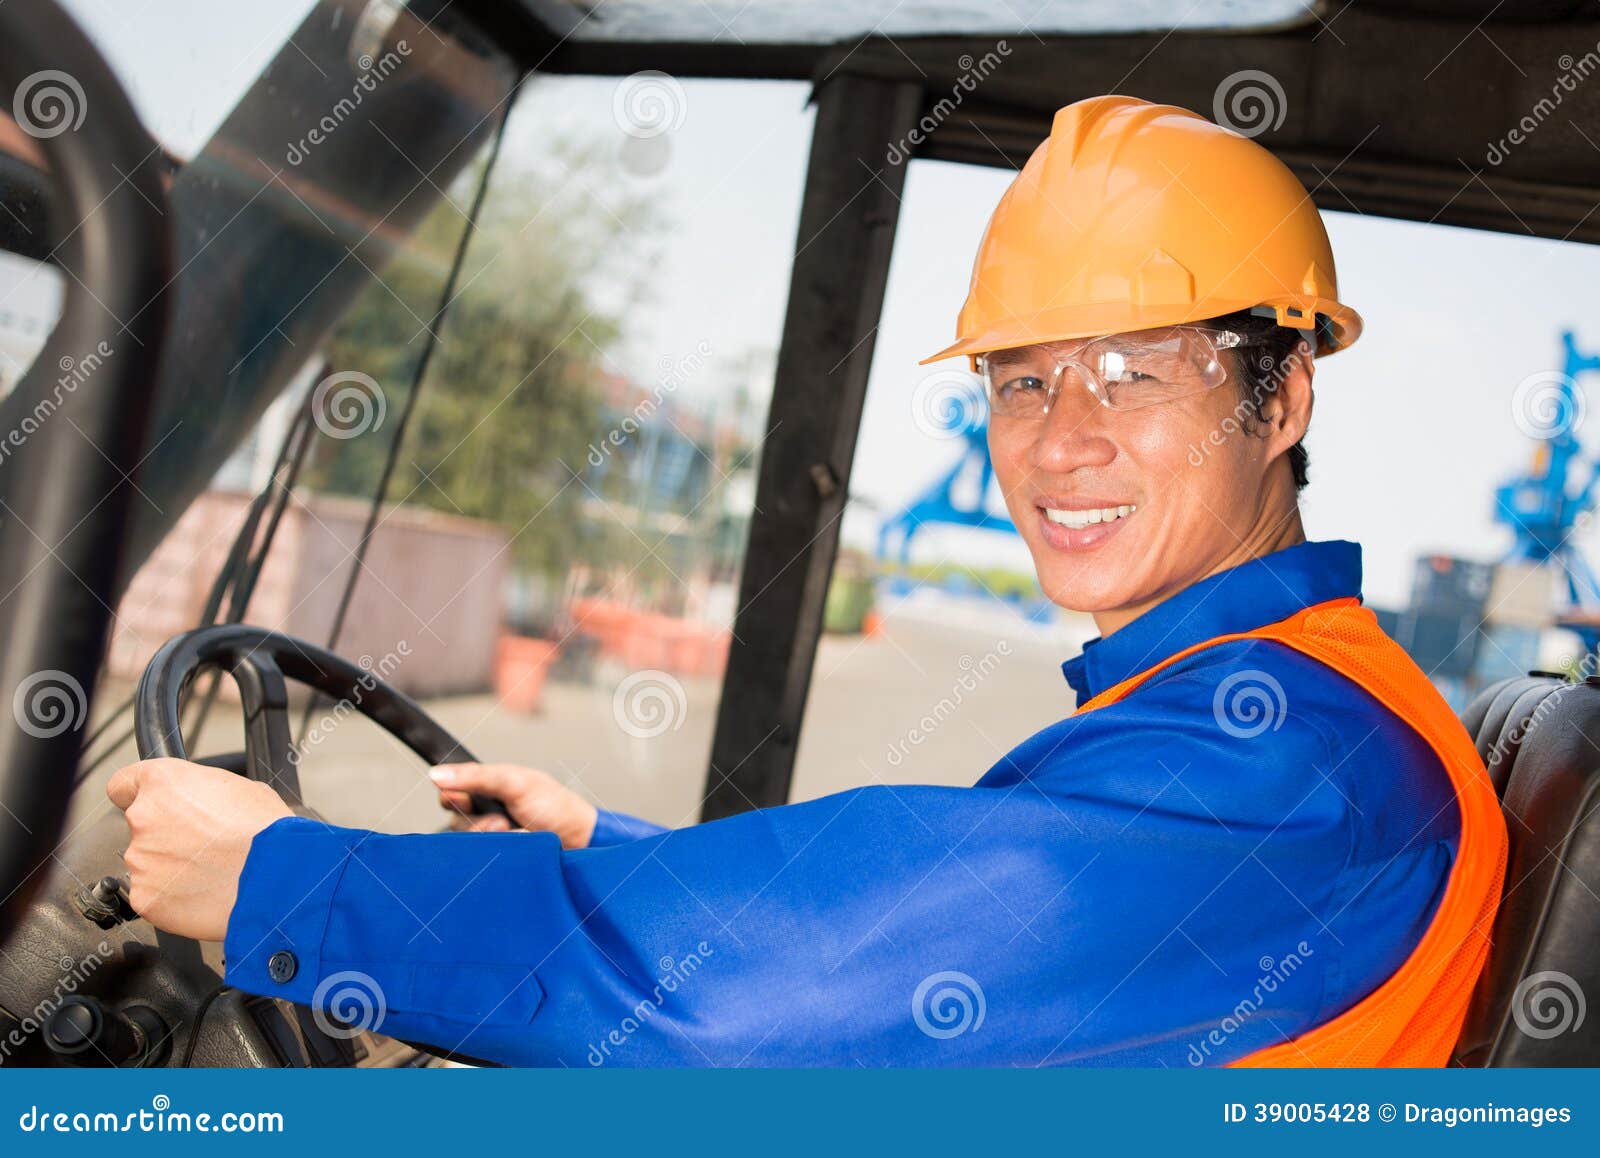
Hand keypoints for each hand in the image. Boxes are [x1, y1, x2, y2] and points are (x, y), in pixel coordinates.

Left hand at [106, 758, 293, 940]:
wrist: (275, 877)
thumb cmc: (266, 831)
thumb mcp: (242, 788)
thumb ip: (203, 792)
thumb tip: (201, 802)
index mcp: (163, 783)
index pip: (122, 785)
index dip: (136, 795)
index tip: (148, 805)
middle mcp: (143, 819)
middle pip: (141, 828)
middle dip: (166, 836)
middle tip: (202, 846)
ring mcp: (141, 861)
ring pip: (148, 863)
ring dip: (171, 867)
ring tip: (210, 872)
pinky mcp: (145, 897)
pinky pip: (153, 895)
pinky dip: (173, 897)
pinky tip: (203, 893)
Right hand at [430, 763, 596, 848]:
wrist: (580, 842)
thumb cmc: (554, 807)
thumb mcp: (515, 783)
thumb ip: (477, 777)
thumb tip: (436, 774)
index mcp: (489, 786)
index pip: (451, 791)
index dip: (453, 798)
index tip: (466, 801)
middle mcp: (487, 810)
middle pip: (455, 819)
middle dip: (476, 821)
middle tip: (502, 821)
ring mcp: (492, 836)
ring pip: (466, 840)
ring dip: (489, 837)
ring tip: (513, 832)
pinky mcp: (496, 857)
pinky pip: (478, 858)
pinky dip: (494, 852)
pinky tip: (513, 847)